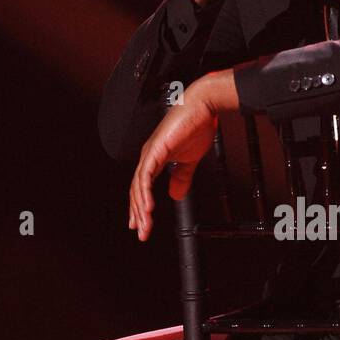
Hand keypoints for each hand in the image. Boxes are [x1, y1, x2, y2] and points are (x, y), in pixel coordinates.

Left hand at [128, 81, 217, 240]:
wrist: (202, 107)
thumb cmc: (196, 126)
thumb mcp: (189, 160)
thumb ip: (181, 177)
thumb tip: (175, 195)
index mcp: (154, 158)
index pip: (142, 187)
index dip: (140, 206)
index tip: (142, 224)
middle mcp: (148, 156)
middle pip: (137, 190)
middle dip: (138, 214)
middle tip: (142, 232)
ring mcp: (150, 153)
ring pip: (139, 186)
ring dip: (141, 208)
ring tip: (145, 225)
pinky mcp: (156, 149)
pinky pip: (146, 175)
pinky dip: (146, 193)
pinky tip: (148, 207)